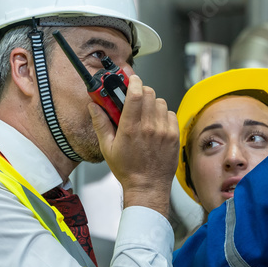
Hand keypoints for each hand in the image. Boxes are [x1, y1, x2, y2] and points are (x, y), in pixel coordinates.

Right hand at [89, 74, 178, 215]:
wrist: (148, 187)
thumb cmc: (127, 170)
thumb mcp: (107, 148)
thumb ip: (100, 123)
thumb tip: (93, 106)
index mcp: (130, 128)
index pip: (135, 94)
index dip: (133, 82)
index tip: (130, 79)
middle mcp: (149, 127)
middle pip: (149, 93)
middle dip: (141, 92)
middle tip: (134, 99)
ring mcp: (164, 131)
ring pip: (160, 102)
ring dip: (152, 103)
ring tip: (145, 115)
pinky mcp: (173, 136)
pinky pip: (170, 113)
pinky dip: (163, 115)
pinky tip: (155, 124)